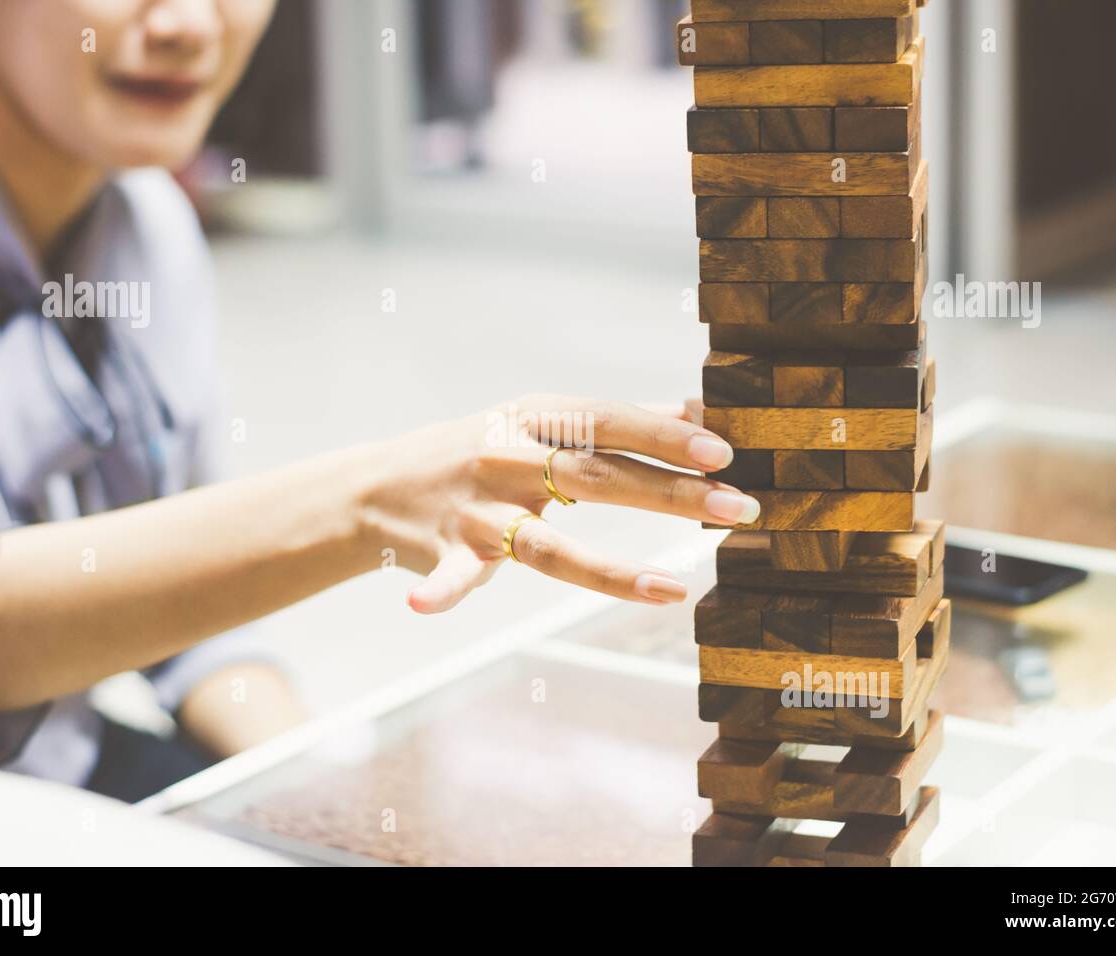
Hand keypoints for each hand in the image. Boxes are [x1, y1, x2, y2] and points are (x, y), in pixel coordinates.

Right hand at [357, 394, 760, 613]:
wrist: (379, 483)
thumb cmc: (477, 450)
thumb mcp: (535, 421)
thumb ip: (608, 422)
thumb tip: (690, 408)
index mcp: (535, 419)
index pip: (608, 422)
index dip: (664, 435)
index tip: (722, 453)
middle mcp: (509, 456)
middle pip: (597, 477)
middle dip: (671, 493)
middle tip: (737, 507)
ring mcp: (480, 507)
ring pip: (550, 544)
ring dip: (612, 570)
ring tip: (670, 588)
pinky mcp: (449, 550)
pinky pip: (452, 575)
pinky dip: (441, 591)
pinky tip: (425, 606)